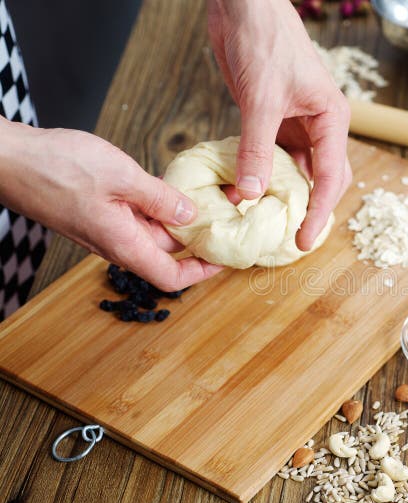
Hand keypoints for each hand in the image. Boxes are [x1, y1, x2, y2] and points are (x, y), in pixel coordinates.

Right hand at [0, 120, 222, 290]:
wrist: (7, 158)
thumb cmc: (57, 166)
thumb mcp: (123, 176)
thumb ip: (161, 199)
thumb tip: (191, 217)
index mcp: (124, 244)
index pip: (171, 277)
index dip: (202, 272)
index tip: (224, 258)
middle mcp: (114, 243)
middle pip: (165, 252)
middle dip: (195, 238)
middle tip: (222, 215)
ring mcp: (103, 230)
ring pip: (150, 233)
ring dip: (175, 220)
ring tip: (201, 197)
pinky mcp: (94, 215)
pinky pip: (132, 218)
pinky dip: (153, 206)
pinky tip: (164, 186)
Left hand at [207, 0, 351, 250]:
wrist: (245, 6)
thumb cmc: (266, 41)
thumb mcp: (261, 99)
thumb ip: (257, 148)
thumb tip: (250, 194)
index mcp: (331, 120)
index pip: (331, 177)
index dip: (319, 212)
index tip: (304, 240)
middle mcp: (318, 126)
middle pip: (321, 179)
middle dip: (307, 209)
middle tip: (289, 239)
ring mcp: (295, 124)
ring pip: (294, 170)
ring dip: (279, 194)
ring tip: (262, 222)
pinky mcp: (271, 119)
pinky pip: (269, 156)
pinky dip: (257, 175)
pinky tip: (240, 191)